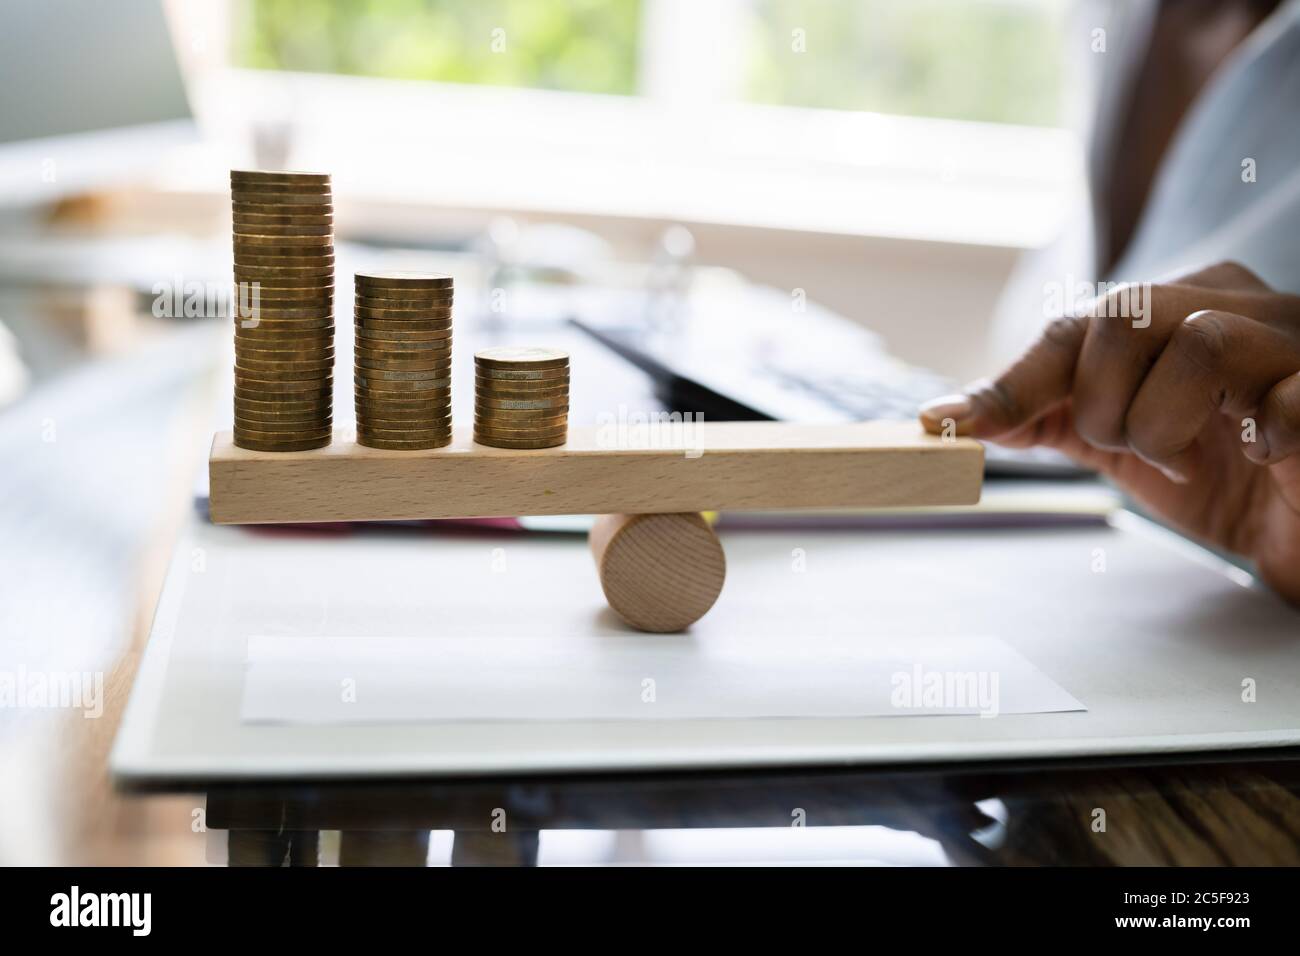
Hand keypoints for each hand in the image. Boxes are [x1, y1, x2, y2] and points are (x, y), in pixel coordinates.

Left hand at [919, 262, 1299, 603]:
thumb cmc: (1225, 478)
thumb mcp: (1122, 442)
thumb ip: (1051, 415)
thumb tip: (954, 413)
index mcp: (1182, 307)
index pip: (1077, 324)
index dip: (1011, 381)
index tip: (945, 423)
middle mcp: (1237, 307)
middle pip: (1124, 314)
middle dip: (1101, 406)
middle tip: (1129, 451)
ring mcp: (1294, 343)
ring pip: (1198, 341)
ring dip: (1164, 425)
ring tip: (1192, 460)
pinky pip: (1287, 400)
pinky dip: (1259, 436)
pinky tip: (1259, 457)